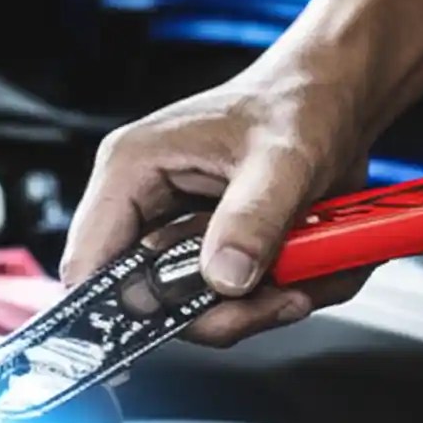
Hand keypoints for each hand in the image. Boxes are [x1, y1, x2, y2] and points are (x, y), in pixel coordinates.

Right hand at [59, 68, 372, 347]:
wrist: (333, 100)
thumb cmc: (298, 105)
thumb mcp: (285, 159)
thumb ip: (253, 220)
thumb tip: (224, 278)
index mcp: (131, 170)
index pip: (88, 263)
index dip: (117, 309)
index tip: (180, 323)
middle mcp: (143, 207)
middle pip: (146, 301)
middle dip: (215, 312)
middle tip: (276, 297)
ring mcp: (174, 233)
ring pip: (190, 310)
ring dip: (251, 309)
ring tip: (301, 278)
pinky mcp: (205, 251)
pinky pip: (223, 303)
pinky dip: (268, 300)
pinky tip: (301, 270)